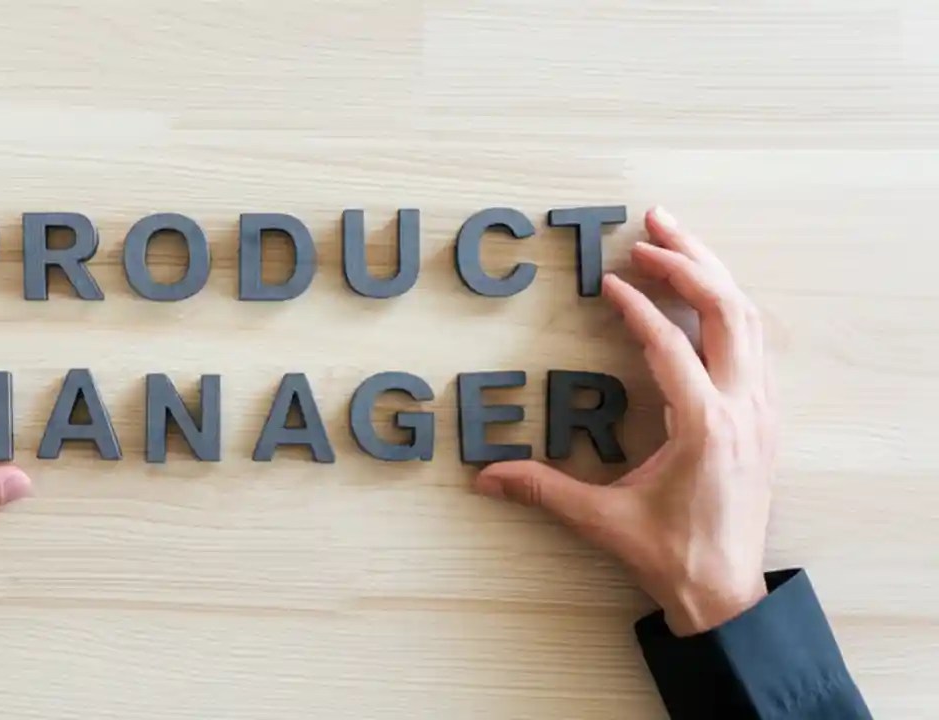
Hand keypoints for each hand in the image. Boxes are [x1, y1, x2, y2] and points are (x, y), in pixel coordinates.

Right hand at [475, 207, 775, 635]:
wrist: (727, 592)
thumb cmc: (672, 556)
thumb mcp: (602, 520)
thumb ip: (543, 490)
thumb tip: (486, 476)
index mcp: (705, 426)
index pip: (671, 344)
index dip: (639, 306)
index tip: (609, 278)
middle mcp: (743, 409)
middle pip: (728, 310)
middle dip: (690, 260)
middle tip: (651, 228)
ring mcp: (762, 410)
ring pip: (750, 320)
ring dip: (715, 275)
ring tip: (677, 241)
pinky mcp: (765, 417)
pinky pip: (756, 343)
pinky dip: (730, 307)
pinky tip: (705, 296)